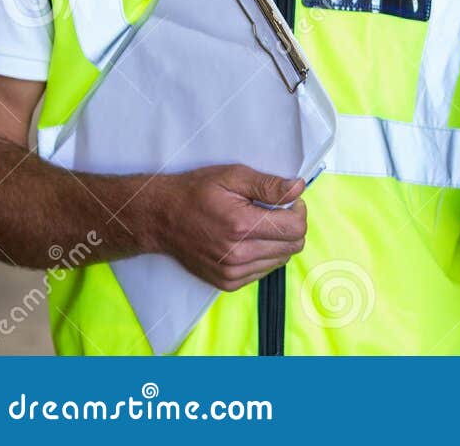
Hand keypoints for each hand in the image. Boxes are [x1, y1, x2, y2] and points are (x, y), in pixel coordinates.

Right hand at [144, 165, 307, 291]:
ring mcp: (232, 272)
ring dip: (278, 242)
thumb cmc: (196, 193)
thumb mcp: (233, 176)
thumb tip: (299, 189)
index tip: (288, 202)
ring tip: (257, 225)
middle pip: (293, 246)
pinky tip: (248, 240)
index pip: (296, 228)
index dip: (298, 211)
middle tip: (274, 212)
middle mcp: (238, 254)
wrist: (161, 218)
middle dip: (291, 226)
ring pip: (281, 259)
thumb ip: (269, 185)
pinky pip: (264, 270)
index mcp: (242, 226)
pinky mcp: (227, 282)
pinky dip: (264, 255)